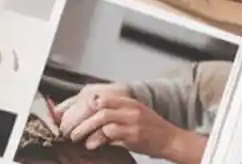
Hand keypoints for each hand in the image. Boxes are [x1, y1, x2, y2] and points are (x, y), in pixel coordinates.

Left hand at [58, 92, 207, 163]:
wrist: (172, 140)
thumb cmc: (152, 129)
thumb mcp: (135, 114)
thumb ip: (116, 113)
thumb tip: (92, 119)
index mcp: (129, 101)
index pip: (102, 96)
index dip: (83, 104)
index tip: (71, 113)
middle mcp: (130, 107)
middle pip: (99, 106)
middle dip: (80, 118)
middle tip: (70, 129)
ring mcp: (132, 120)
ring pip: (102, 119)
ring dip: (86, 128)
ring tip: (76, 137)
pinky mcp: (134, 134)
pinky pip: (110, 134)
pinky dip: (97, 139)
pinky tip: (91, 144)